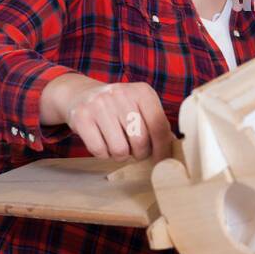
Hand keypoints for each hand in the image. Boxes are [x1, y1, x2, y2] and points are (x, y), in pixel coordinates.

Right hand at [39, 74, 173, 160]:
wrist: (80, 94)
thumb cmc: (118, 107)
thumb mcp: (140, 107)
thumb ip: (156, 124)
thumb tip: (174, 148)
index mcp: (142, 91)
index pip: (159, 125)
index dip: (163, 148)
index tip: (162, 161)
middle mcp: (121, 94)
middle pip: (140, 141)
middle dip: (140, 153)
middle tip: (135, 150)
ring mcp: (99, 104)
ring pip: (120, 149)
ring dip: (120, 155)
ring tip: (117, 144)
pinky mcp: (81, 117)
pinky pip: (99, 151)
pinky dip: (103, 154)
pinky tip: (102, 142)